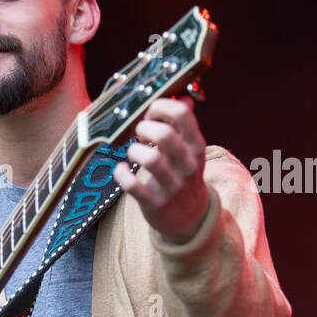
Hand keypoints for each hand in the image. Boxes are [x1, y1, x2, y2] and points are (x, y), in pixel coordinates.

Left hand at [113, 96, 209, 243]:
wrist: (191, 219)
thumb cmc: (183, 176)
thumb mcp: (191, 151)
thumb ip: (184, 126)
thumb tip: (183, 97)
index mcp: (195, 146)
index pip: (182, 114)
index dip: (160, 107)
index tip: (150, 113)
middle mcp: (187, 164)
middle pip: (164, 135)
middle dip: (144, 128)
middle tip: (139, 134)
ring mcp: (172, 185)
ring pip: (150, 159)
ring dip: (134, 150)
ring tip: (133, 152)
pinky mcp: (154, 203)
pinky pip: (132, 185)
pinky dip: (121, 174)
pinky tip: (121, 169)